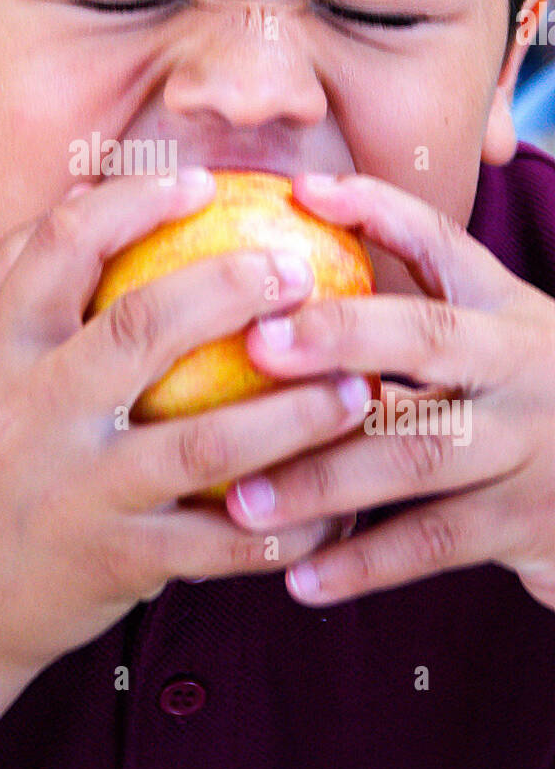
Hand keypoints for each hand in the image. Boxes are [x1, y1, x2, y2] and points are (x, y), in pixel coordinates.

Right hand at [0, 169, 361, 679]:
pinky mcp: (116, 563)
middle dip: (234, 287)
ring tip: (354, 388)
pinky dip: (286, 524)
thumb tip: (88, 186)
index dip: (137, 201)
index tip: (205, 182)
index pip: (63, 244)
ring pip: (203, 442)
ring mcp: (77, 492)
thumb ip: (19, 276)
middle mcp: (32, 413)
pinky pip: (219, 544)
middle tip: (302, 272)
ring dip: (293, 414)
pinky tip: (336, 504)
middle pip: (142, 327)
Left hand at [227, 171, 554, 611]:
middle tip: (255, 342)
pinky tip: (298, 577)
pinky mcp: (527, 521)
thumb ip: (415, 313)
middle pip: (426, 336)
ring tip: (241, 498)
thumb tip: (286, 258)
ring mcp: (530, 444)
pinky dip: (362, 564)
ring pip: (415, 454)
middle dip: (339, 334)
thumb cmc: (523, 405)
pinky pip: (432, 543)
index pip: (441, 241)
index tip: (302, 191)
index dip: (375, 209)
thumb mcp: (494, 341)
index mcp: (504, 309)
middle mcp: (521, 363)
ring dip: (322, 477)